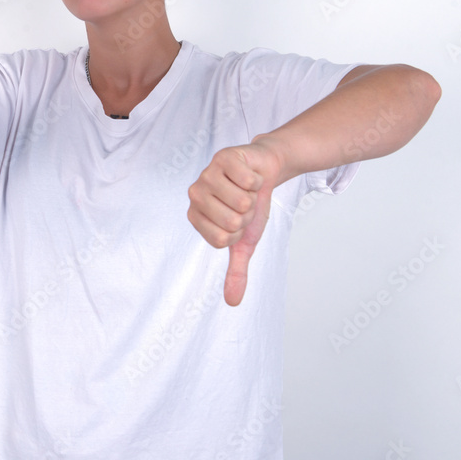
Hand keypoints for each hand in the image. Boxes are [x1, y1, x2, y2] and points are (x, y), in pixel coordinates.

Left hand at [187, 139, 284, 305]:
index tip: (238, 220)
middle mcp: (195, 194)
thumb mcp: (244, 241)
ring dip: (253, 196)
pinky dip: (257, 180)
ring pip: (241, 201)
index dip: (239, 232)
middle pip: (232, 221)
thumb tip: (233, 302)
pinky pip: (248, 180)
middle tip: (244, 202)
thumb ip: (236, 270)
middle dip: (248, 214)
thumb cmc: (251, 205)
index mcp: (195, 216)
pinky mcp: (223, 157)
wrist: (264, 172)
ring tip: (247, 188)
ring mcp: (207, 174)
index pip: (222, 239)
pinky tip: (250, 174)